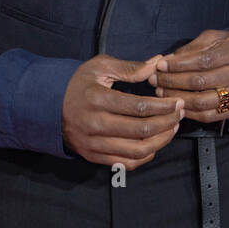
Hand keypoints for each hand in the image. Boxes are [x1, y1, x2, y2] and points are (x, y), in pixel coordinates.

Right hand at [61, 53, 184, 169]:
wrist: (48, 107)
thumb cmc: (78, 84)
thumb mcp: (100, 67)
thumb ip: (130, 68)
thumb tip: (157, 63)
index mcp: (98, 99)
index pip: (139, 107)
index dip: (164, 106)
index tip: (177, 102)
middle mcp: (95, 124)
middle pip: (141, 130)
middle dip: (167, 122)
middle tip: (180, 114)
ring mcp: (94, 144)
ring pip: (137, 150)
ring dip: (161, 141)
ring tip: (172, 128)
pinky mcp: (94, 156)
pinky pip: (126, 163)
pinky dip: (145, 156)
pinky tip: (155, 144)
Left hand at [148, 29, 228, 123]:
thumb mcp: (217, 39)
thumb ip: (193, 48)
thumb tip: (167, 60)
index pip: (203, 60)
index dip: (179, 65)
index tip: (160, 65)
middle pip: (201, 82)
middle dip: (173, 82)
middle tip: (155, 80)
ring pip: (204, 102)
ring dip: (178, 99)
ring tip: (161, 93)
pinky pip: (211, 115)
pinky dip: (190, 113)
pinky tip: (177, 106)